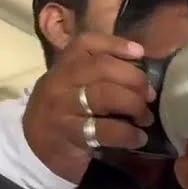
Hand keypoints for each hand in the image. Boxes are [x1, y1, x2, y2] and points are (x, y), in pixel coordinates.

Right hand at [21, 33, 153, 183]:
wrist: (37, 145)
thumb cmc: (68, 111)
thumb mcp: (77, 85)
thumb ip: (103, 73)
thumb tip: (143, 66)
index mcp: (64, 66)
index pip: (86, 43)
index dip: (115, 44)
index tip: (139, 52)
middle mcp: (59, 82)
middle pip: (101, 67)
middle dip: (134, 79)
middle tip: (150, 95)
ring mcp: (61, 107)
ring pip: (104, 95)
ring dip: (134, 105)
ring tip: (145, 118)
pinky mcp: (68, 133)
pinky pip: (104, 129)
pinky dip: (128, 133)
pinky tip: (138, 138)